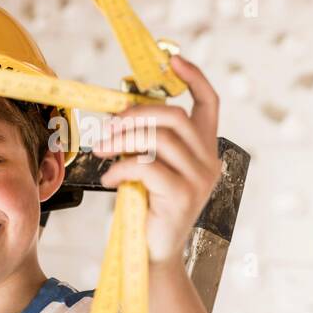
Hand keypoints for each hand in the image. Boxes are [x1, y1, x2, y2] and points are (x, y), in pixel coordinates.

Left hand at [92, 54, 221, 264]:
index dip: (194, 77)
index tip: (173, 59)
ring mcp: (199, 179)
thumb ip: (148, 140)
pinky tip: (110, 179)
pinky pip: (148, 167)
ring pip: (160, 139)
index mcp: (204, 150)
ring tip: (103, 150)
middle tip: (109, 125)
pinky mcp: (184, 196)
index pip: (209, 104)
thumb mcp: (151, 166)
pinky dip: (122, 168)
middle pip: (175, 116)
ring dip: (124, 139)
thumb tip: (124, 109)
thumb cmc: (148, 207)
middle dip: (137, 114)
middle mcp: (209, 161)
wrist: (153, 252)